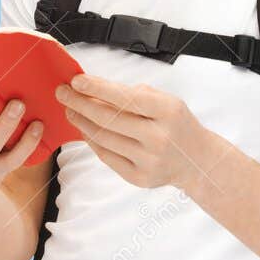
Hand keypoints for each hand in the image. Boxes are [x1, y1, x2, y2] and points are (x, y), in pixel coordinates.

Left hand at [55, 73, 212, 190]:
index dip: (97, 88)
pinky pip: (106, 156)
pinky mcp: (139, 178)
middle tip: (62, 93)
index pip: (125, 97)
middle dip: (80, 103)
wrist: (197, 160)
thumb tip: (94, 90)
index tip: (75, 80)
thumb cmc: (176, 124)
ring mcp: (149, 161)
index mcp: (168, 112)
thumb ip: (133, 95)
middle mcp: (159, 137)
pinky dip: (92, 141)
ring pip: (103, 138)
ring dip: (81, 122)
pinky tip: (84, 129)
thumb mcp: (166, 101)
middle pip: (108, 119)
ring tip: (70, 110)